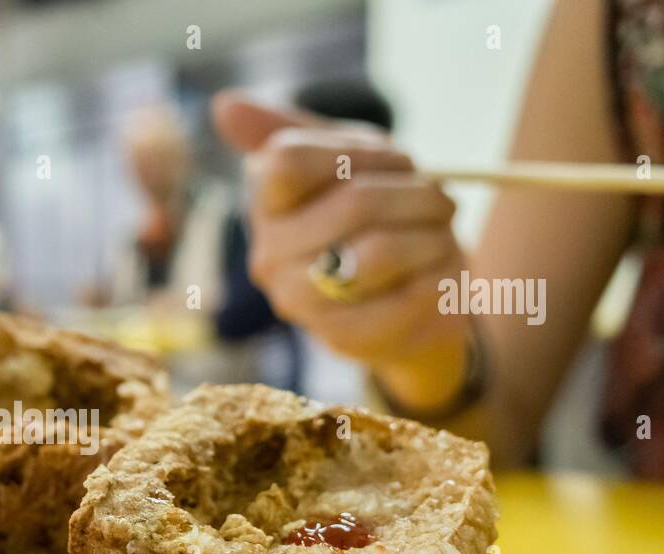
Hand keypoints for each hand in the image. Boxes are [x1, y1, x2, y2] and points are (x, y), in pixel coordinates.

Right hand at [212, 91, 467, 375]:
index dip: (359, 152)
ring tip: (442, 236)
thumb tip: (222, 104)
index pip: (289, 162)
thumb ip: (285, 128)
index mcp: (266, 205)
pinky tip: (441, 273)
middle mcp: (270, 257)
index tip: (390, 162)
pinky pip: (403, 300)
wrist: (405, 294)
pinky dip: (439, 278)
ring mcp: (302, 303)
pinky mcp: (342, 340)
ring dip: (431, 237)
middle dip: (417, 195)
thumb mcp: (340, 157)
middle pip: (354, 203)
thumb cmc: (371, 214)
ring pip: (378, 253)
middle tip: (441, 201)